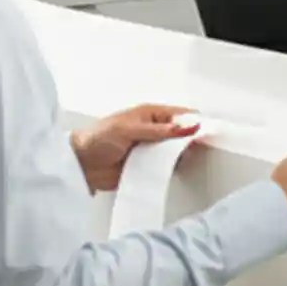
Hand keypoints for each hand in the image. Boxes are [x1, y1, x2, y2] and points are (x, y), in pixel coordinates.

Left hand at [70, 104, 198, 192]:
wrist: (79, 165)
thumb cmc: (97, 138)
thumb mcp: (131, 129)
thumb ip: (160, 130)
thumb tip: (188, 126)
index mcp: (150, 114)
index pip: (180, 115)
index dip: (195, 122)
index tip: (207, 131)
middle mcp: (153, 131)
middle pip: (182, 134)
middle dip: (192, 140)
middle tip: (203, 148)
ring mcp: (150, 149)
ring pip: (176, 152)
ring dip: (182, 156)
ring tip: (190, 160)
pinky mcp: (146, 167)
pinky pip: (165, 168)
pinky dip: (172, 170)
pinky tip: (177, 171)